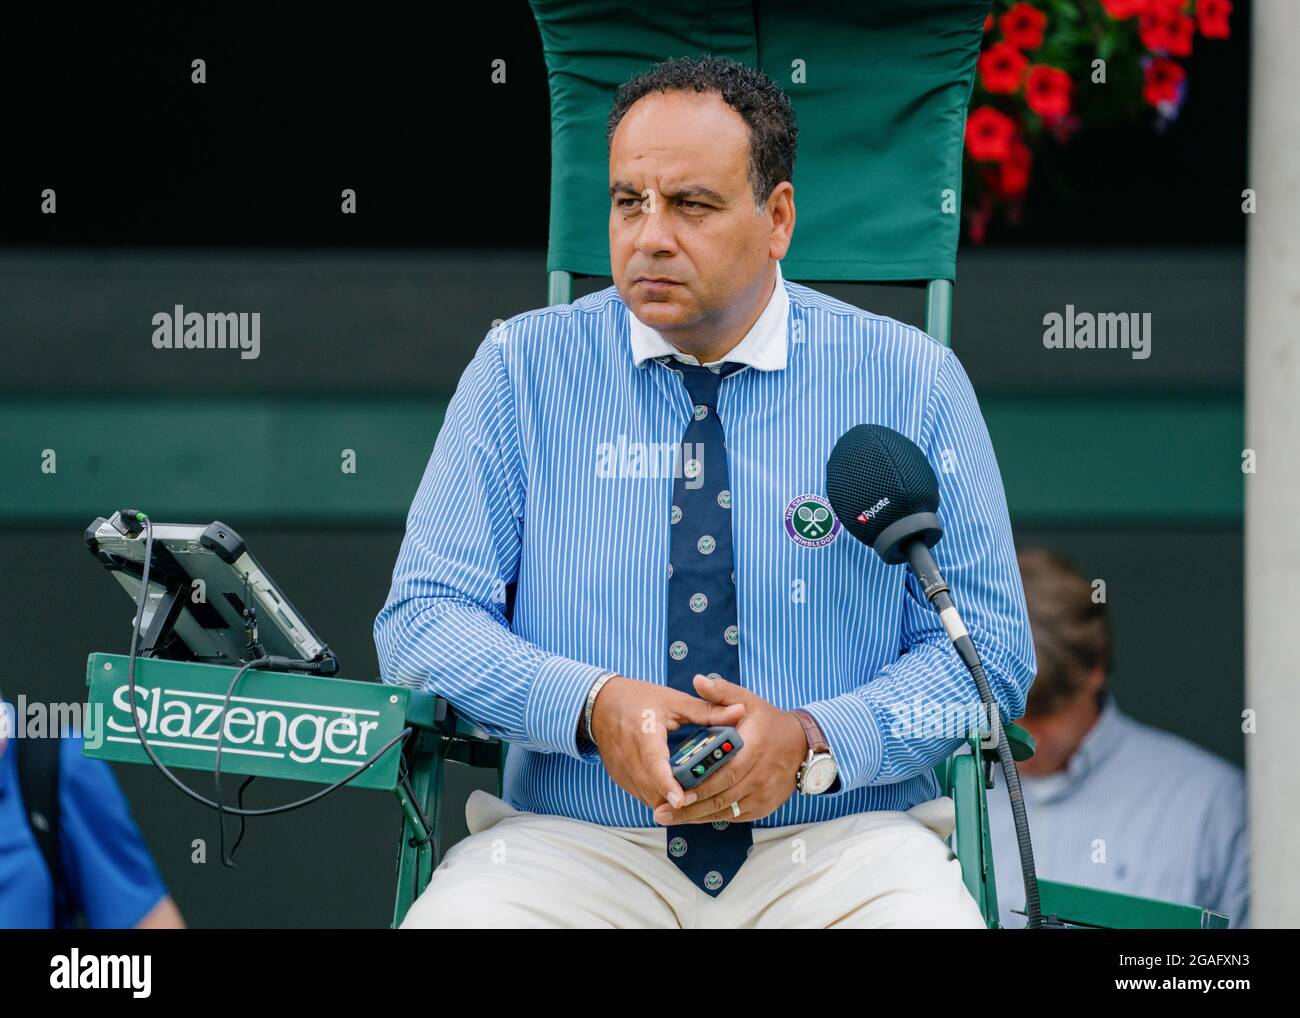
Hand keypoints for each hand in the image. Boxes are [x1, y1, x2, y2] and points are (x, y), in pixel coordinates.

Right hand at [590, 674, 746, 812]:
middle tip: (700, 799)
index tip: (681, 800)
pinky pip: (640, 795)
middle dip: (675, 798)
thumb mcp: (674, 700)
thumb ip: (707, 711)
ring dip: (667, 800)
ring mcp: (621, 769)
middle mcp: (628, 755)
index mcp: (643, 732)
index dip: (668, 784)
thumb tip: (740, 712)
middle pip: (652, 788)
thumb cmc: (638, 699)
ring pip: (646, 797)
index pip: (654, 763)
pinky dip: (657, 796)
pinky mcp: (618, 777)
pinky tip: (674, 792)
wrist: (600, 704)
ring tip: (691, 797)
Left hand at [651, 674, 807, 824]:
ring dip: (696, 817)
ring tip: (668, 817)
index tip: (676, 790)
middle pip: (722, 797)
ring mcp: (763, 794)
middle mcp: (760, 775)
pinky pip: (735, 817)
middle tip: (661, 812)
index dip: (700, 784)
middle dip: (690, 807)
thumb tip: (698, 680)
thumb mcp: (748, 701)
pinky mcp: (764, 806)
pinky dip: (713, 817)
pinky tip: (691, 817)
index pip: (725, 771)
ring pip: (726, 811)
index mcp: (754, 747)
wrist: (801, 744)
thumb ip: (721, 692)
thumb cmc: (767, 721)